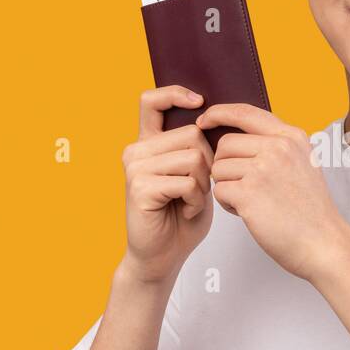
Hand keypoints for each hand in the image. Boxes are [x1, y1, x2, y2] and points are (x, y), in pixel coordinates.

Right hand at [119, 85, 215, 282]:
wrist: (163, 255)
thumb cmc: (181, 216)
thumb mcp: (194, 175)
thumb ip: (197, 149)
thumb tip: (214, 121)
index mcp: (149, 143)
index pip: (151, 101)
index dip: (175, 94)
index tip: (199, 101)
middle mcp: (137, 151)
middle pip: (192, 135)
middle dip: (207, 164)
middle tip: (196, 189)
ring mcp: (135, 168)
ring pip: (193, 158)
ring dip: (202, 185)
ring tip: (189, 201)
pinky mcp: (139, 187)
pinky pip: (186, 182)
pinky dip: (195, 200)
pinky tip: (184, 211)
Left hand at [196, 103, 349, 282]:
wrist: (323, 243)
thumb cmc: (311, 211)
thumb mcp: (305, 163)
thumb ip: (279, 146)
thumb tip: (239, 136)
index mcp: (292, 137)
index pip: (245, 112)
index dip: (219, 113)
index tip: (204, 120)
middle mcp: (278, 147)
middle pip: (225, 144)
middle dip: (225, 165)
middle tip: (244, 187)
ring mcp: (264, 169)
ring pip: (218, 168)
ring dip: (227, 186)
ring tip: (251, 202)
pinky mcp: (250, 193)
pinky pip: (219, 190)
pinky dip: (227, 204)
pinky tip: (248, 213)